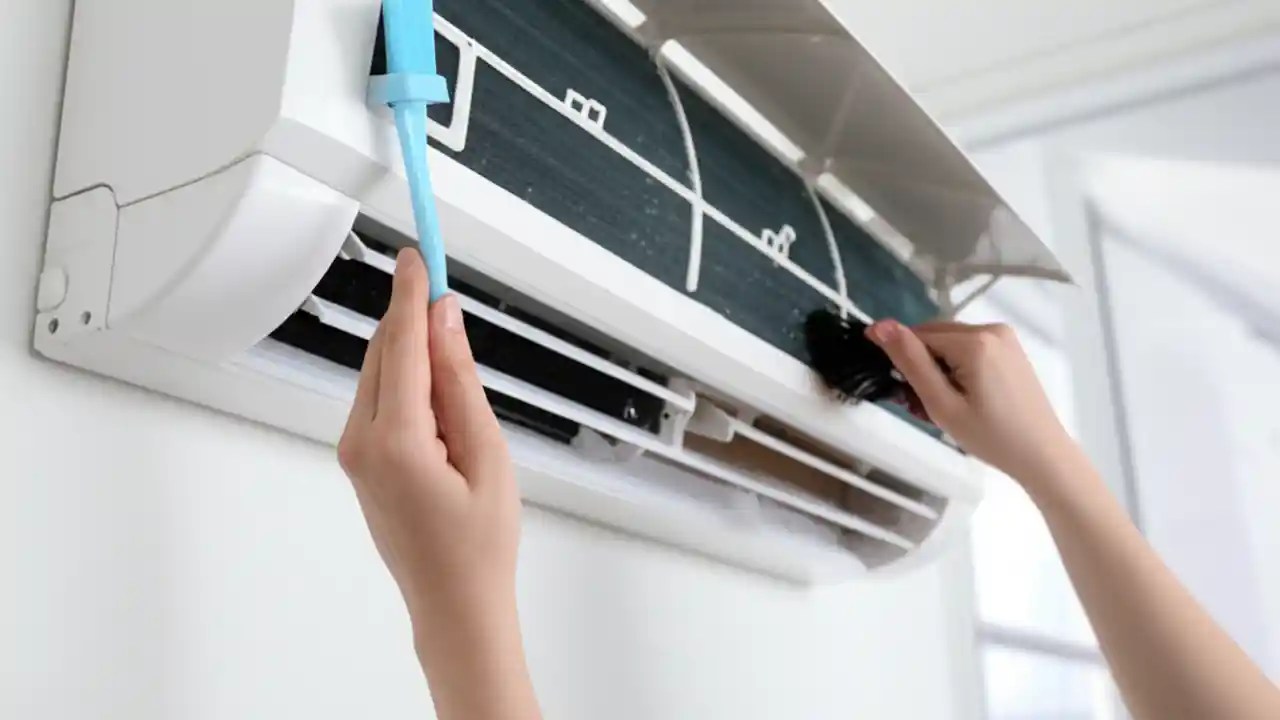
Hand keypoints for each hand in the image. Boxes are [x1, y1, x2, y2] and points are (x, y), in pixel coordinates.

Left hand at [337, 249, 519, 630]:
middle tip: (454, 304)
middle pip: (384, 353)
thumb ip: (460, 381)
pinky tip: (443, 408)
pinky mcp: (358, 461)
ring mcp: (353, 454)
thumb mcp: (487, 453)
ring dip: (415, 357)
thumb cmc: (480, 543)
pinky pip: (379, 401)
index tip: (417, 256)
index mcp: (395, 441)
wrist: (454, 605)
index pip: (399, 345)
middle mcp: (360, 443)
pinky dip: (408, 385)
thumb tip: (445, 321)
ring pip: (380, 375)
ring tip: (463, 390)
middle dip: (416, 323)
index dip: (411, 295)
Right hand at [866, 319, 1078, 485]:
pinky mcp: (1011, 349)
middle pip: (935, 336)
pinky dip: (957, 367)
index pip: (917, 336)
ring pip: (950, 343)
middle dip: (921, 365)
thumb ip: (911, 362)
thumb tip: (880, 325)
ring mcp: (1005, 337)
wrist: (1042, 454)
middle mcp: (991, 328)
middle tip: (922, 405)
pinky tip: (963, 396)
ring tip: (944, 404)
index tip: (902, 393)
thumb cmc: (990, 437)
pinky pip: (970, 348)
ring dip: (938, 367)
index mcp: (975, 341)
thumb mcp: (942, 404)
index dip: (902, 360)